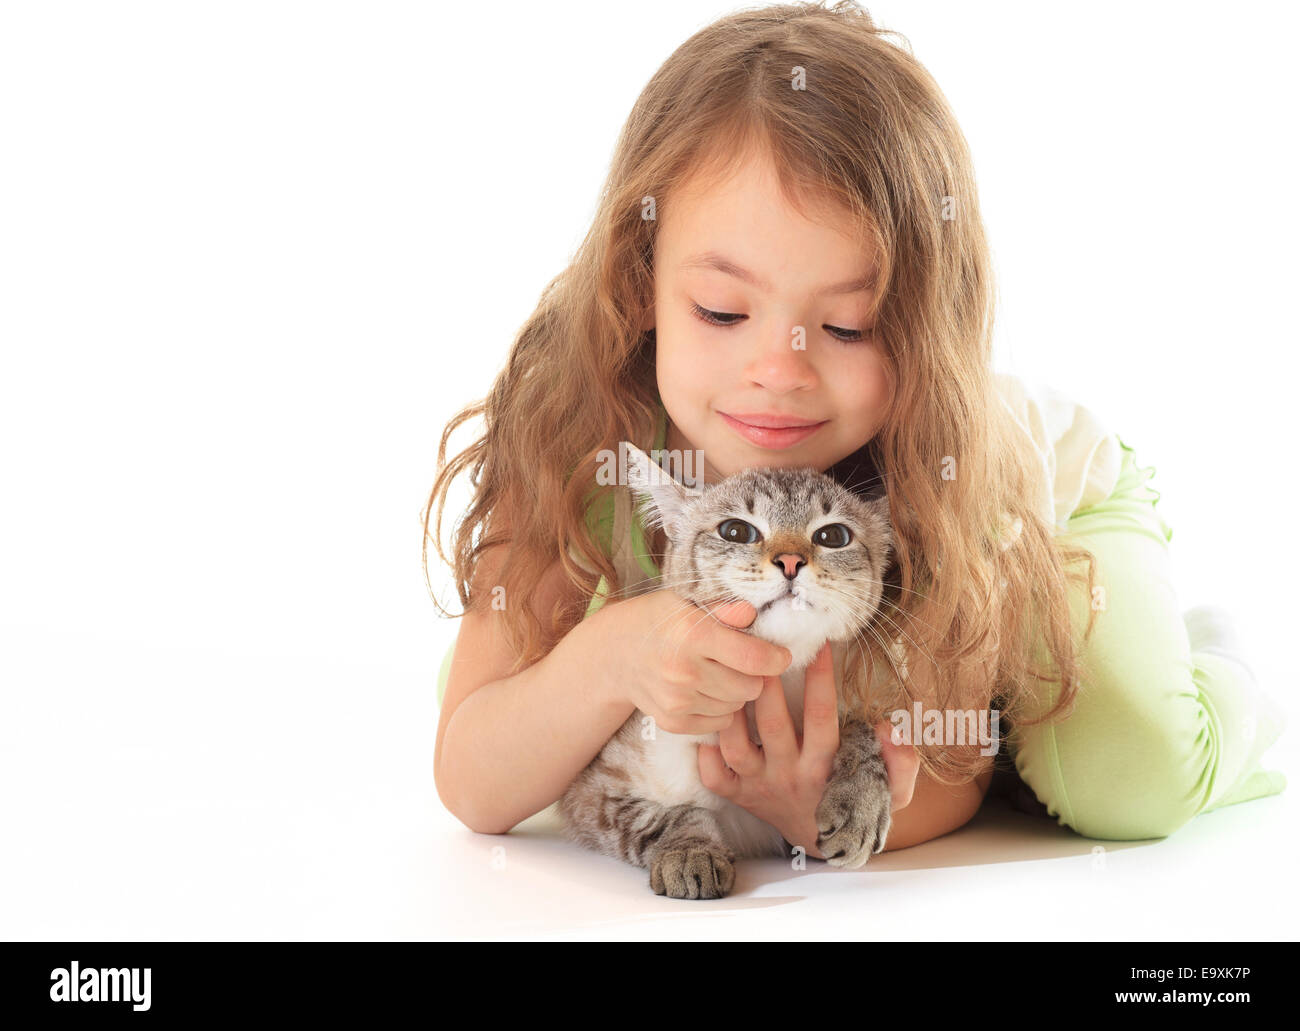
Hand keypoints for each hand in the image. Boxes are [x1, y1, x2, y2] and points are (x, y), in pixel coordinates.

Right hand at [592, 589, 791, 734]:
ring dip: (738, 692)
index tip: (781, 655)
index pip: (752, 658)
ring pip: (737, 706)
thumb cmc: (658, 621)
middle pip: (750, 686)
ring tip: (721, 674)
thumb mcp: (687, 602)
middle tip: (745, 662)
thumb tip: (754, 614)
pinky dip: (722, 710)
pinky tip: (708, 691)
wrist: (614, 653)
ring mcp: (676, 700)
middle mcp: (683, 671)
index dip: (776, 659)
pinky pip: (720, 723)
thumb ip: (724, 609)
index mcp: (691, 634)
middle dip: (756, 675)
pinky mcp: (672, 722)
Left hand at [697, 607, 919, 858]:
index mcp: (825, 767)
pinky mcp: (739, 796)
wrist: (828, 846)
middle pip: (772, 726)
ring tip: (727, 677)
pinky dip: (705, 751)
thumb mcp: (892, 791)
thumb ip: (901, 763)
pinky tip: (706, 720)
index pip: (822, 717)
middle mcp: (789, 776)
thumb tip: (891, 729)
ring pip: (736, 748)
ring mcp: (760, 787)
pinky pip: (714, 776)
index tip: (819, 645)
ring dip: (730, 713)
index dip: (820, 679)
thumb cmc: (859, 803)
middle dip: (765, 686)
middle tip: (759, 650)